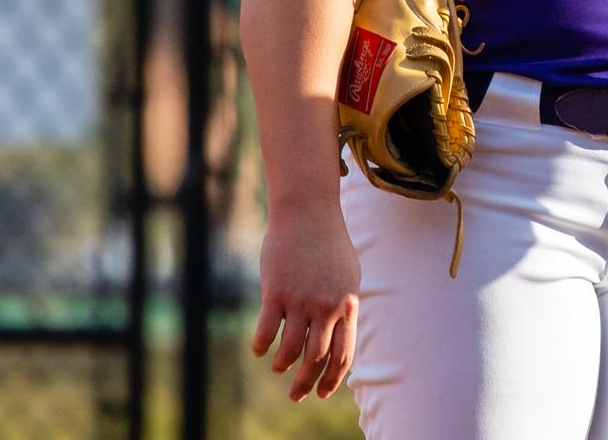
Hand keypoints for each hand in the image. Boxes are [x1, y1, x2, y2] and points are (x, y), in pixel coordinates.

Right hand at [250, 203, 361, 401]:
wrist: (308, 213)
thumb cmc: (329, 245)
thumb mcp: (347, 276)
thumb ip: (344, 307)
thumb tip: (339, 337)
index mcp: (347, 304)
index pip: (343, 354)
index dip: (333, 378)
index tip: (323, 392)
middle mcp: (326, 307)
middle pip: (317, 358)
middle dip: (306, 383)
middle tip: (296, 395)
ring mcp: (301, 300)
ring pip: (291, 349)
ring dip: (283, 365)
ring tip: (278, 367)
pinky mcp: (276, 292)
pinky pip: (266, 331)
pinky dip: (262, 346)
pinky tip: (260, 350)